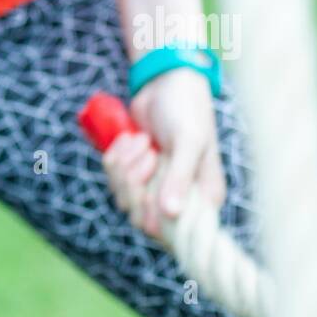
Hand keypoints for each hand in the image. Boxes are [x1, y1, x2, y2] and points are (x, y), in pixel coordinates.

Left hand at [103, 68, 226, 238]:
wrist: (165, 81)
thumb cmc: (186, 108)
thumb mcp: (188, 140)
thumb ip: (180, 177)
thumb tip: (171, 214)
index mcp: (203, 198)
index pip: (174, 235)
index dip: (155, 217)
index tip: (150, 190)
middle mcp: (180, 198)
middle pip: (141, 219)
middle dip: (136, 184)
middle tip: (148, 153)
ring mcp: (155, 187)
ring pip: (124, 199)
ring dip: (126, 166)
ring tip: (142, 141)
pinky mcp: (135, 173)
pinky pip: (113, 180)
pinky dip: (116, 157)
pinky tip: (132, 138)